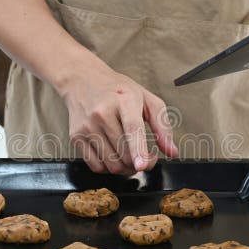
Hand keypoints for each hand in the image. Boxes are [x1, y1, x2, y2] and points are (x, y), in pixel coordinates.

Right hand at [57, 60, 178, 174]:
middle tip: (146, 157)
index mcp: (123, 100)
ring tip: (131, 157)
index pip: (132, 127)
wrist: (83, 80)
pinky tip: (115, 157)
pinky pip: (96, 166)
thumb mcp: (146, 99)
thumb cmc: (117, 89)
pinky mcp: (76, 137)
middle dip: (140, 163)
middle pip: (124, 153)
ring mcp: (87, 126)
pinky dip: (109, 169)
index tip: (142, 165)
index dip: (138, 149)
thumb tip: (172, 151)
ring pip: (111, 164)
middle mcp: (102, 113)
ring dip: (126, 168)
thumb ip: (162, 125)